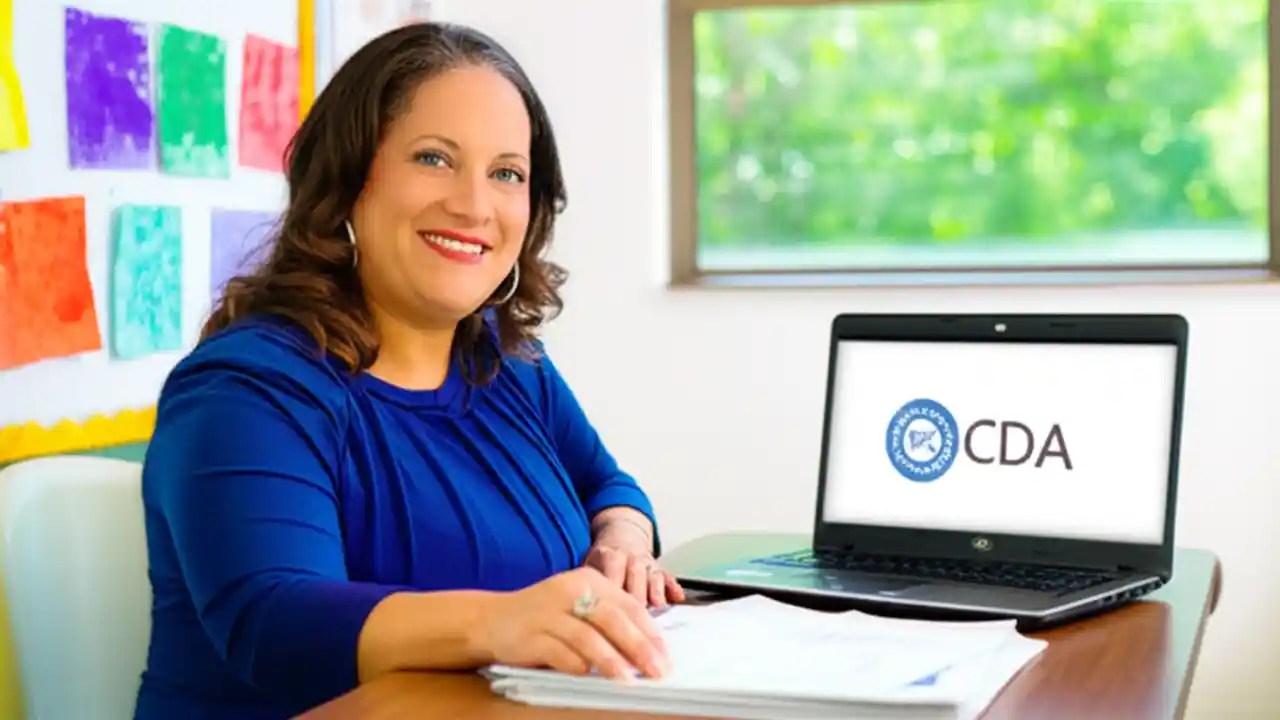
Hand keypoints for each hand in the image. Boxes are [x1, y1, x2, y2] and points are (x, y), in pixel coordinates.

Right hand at [476, 567, 670, 680]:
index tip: (666, 657)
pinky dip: (576, 665)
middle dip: (638, 647)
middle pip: (612, 619)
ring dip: (611, 660)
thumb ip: (608, 621)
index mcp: (588, 579)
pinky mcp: (530, 635)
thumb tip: (649, 650)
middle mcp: (569, 591)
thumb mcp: (578, 607)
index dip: (650, 633)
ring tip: (628, 680)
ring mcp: (548, 613)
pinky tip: (588, 677)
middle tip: (656, 671)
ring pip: (587, 636)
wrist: (492, 619)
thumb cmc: (545, 617)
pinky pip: (559, 652)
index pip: (628, 605)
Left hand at [584, 538, 685, 608]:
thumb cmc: (602, 561)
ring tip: (658, 608)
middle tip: (634, 621)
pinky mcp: (660, 568)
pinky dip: (673, 588)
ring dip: (655, 593)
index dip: (611, 595)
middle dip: (635, 599)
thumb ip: (584, 584)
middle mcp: (631, 558)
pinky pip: (669, 577)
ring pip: (653, 578)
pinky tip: (677, 598)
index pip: (611, 575)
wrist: (622, 536)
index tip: (610, 615)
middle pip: (635, 578)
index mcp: (610, 556)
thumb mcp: (588, 565)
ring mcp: (648, 563)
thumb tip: (574, 609)